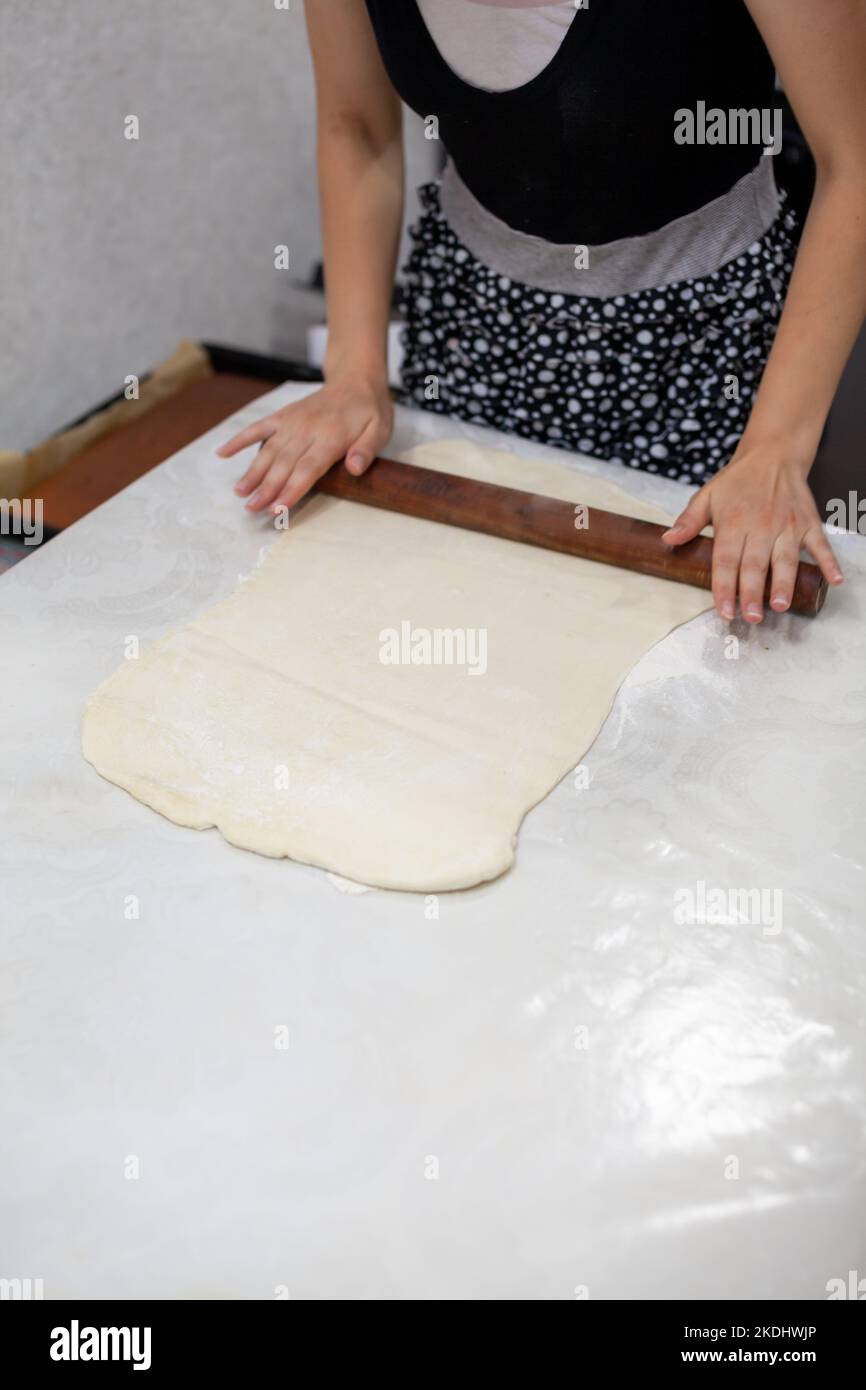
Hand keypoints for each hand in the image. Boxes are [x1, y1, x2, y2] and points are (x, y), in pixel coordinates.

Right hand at [216, 373, 392, 512]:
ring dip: (252, 471)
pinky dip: (239, 439)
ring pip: (268, 450)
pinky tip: (222, 453)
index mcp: (331, 437)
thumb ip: (367, 450)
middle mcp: (307, 429)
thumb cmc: (370, 411)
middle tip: (252, 509)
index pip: (308, 468)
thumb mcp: (380, 430)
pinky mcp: (282, 416)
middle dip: (267, 488)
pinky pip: (258, 427)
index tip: (278, 508)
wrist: (355, 379)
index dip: (292, 489)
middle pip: (284, 463)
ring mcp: (292, 422)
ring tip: (239, 492)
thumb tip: (355, 469)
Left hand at [660, 443, 842, 621]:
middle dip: (753, 593)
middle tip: (752, 617)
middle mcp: (761, 526)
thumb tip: (668, 540)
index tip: (724, 612)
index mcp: (733, 523)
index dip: (724, 588)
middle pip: (755, 565)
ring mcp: (787, 525)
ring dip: (784, 583)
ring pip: (786, 558)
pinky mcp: (808, 523)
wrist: (773, 455)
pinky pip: (821, 544)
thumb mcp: (706, 496)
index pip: (726, 561)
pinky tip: (834, 580)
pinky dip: (829, 562)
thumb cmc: (737, 482)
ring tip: (780, 606)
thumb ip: (688, 521)